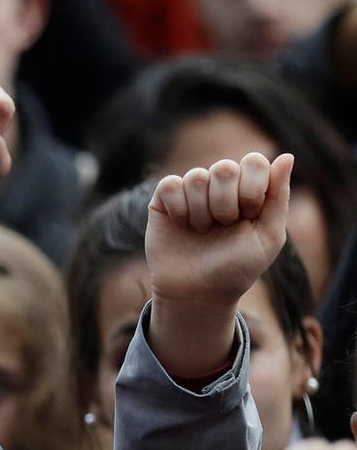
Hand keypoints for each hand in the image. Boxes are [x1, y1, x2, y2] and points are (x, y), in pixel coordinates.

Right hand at [146, 152, 291, 374]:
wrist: (198, 293)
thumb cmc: (237, 269)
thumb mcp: (269, 237)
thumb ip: (278, 196)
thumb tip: (287, 156)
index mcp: (248, 190)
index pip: (254, 161)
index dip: (251, 188)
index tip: (248, 217)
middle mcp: (219, 187)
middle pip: (224, 167)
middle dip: (226, 203)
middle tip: (223, 226)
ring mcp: (191, 192)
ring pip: (196, 177)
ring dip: (201, 211)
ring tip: (201, 231)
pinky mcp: (163, 201)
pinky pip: (170, 185)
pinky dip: (178, 208)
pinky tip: (181, 226)